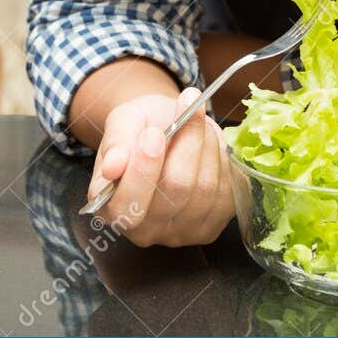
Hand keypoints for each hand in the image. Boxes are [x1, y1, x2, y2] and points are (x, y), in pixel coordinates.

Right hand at [87, 88, 233, 247]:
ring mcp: (180, 233)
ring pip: (205, 187)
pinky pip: (226, 189)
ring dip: (206, 143)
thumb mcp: (122, 122)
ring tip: (195, 118)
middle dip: (186, 141)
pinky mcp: (212, 225)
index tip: (153, 134)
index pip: (128, 206)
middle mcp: (144, 231)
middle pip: (176, 190)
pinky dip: (221, 157)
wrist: (164, 130)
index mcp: (111, 210)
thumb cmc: (139, 127)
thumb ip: (117, 143)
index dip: (143, 171)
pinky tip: (207, 142)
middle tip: (187, 105)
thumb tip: (113, 167)